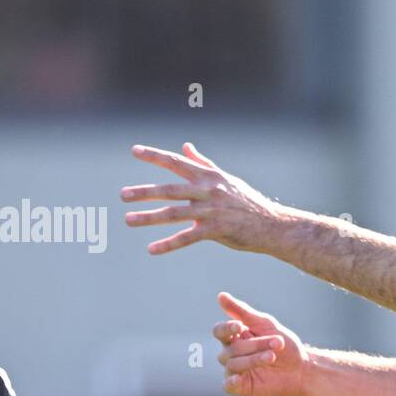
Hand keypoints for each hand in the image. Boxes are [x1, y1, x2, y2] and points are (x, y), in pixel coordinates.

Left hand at [122, 142, 295, 255]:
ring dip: (149, 217)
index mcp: (209, 176)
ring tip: (128, 220)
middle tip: (123, 195)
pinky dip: (168, 244)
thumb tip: (185, 146)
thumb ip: (203, 163)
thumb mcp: (226, 179)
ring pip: (174, 212)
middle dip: (144, 192)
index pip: (177, 163)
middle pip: (170, 189)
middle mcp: (208, 190)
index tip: (134, 151)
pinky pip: (187, 237)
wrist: (273, 225)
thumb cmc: (248, 203)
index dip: (155, 156)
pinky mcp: (216, 230)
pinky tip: (152, 249)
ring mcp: (212, 210)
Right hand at [213, 292, 309, 395]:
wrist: (301, 368)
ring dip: (254, 359)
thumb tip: (220, 295)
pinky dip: (231, 381)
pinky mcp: (241, 387)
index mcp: (235, 337)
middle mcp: (231, 353)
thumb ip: (242, 311)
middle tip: (277, 343)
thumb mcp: (265, 324)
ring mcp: (235, 371)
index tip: (240, 327)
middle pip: (231, 348)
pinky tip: (238, 378)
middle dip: (255, 345)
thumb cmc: (284, 344)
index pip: (219, 331)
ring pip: (233, 365)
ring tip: (272, 356)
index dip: (226, 329)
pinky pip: (228, 385)